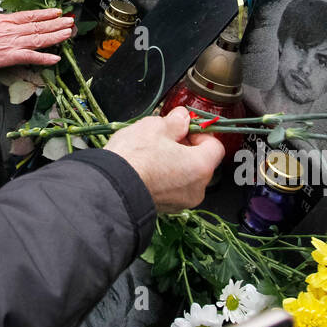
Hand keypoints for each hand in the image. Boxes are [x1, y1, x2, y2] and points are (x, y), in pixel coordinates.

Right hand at [0, 8, 72, 69]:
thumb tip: (6, 22)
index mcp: (6, 20)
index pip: (30, 15)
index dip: (45, 14)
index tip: (56, 12)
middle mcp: (13, 30)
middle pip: (39, 26)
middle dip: (56, 23)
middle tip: (70, 21)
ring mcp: (13, 43)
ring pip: (39, 39)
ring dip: (56, 36)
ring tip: (68, 33)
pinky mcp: (10, 57)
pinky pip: (31, 57)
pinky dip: (45, 58)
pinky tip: (56, 58)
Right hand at [104, 107, 222, 212]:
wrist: (111, 189)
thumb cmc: (134, 160)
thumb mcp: (155, 127)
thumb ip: (175, 121)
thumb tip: (182, 117)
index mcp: (200, 166)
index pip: (215, 146)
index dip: (200, 133)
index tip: (184, 128)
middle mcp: (196, 188)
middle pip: (200, 162)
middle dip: (185, 148)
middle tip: (165, 138)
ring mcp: (181, 201)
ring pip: (185, 176)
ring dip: (173, 163)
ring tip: (151, 153)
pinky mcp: (166, 209)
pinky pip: (172, 189)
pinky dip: (163, 178)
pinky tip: (146, 168)